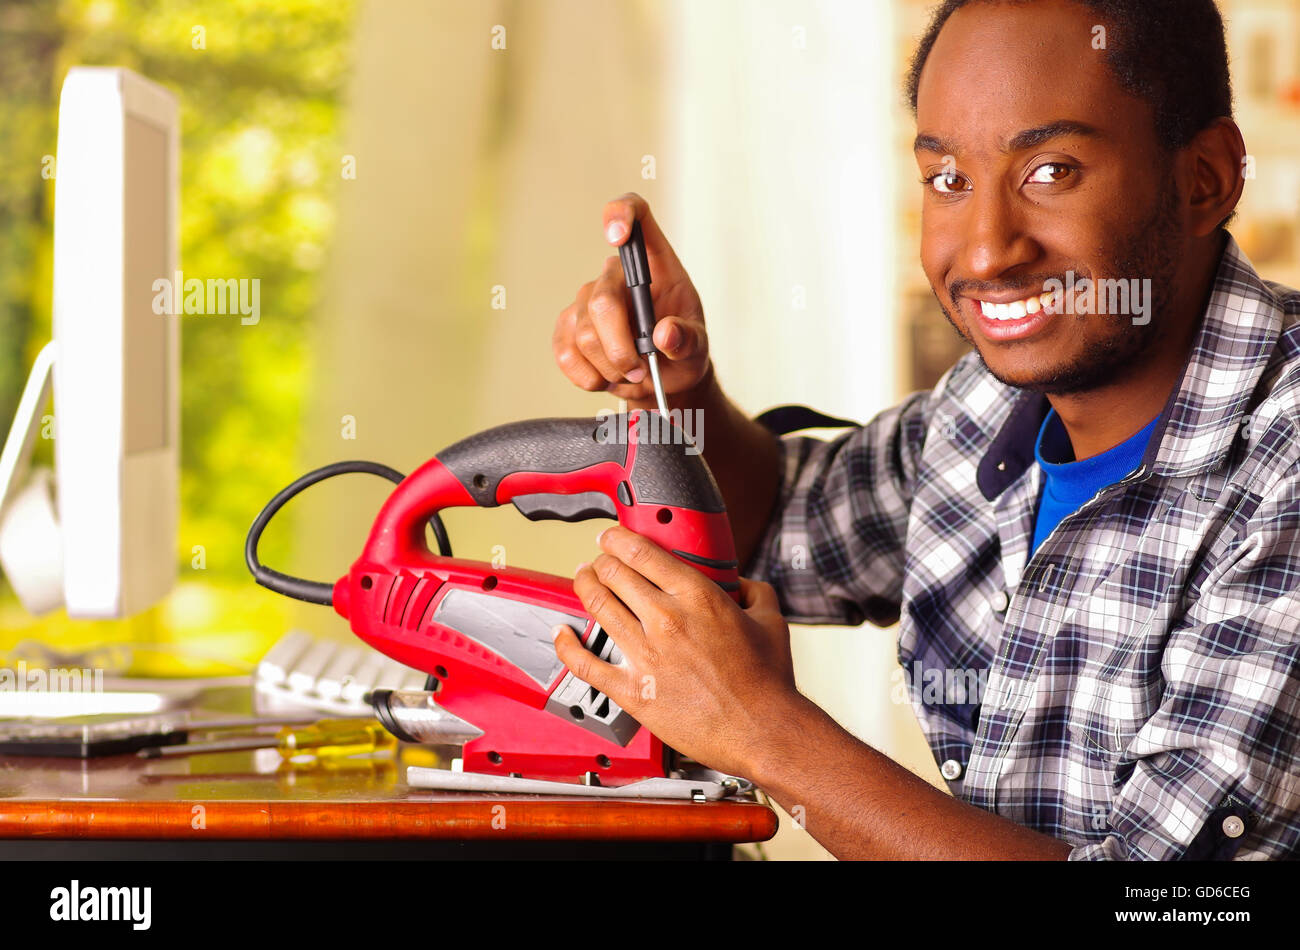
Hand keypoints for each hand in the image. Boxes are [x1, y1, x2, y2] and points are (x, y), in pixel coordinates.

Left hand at [551, 525, 797, 779]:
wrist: (762, 731)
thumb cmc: (767, 683)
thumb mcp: (772, 621)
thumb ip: (754, 593)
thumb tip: (742, 585)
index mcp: (697, 596)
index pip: (642, 553)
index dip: (618, 539)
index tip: (611, 538)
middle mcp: (666, 620)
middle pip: (615, 574)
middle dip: (601, 562)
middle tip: (598, 562)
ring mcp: (646, 655)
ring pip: (598, 606)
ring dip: (584, 587)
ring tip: (582, 581)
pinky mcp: (633, 690)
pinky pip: (585, 663)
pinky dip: (566, 645)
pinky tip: (562, 634)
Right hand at [553, 193, 711, 401]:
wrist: (664, 380)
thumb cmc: (682, 349)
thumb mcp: (697, 346)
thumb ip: (687, 339)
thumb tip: (665, 335)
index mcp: (655, 263)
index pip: (636, 214)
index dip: (622, 214)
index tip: (616, 235)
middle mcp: (617, 275)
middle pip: (602, 301)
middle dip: (620, 347)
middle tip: (640, 369)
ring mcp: (587, 300)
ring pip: (584, 334)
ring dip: (610, 366)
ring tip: (632, 374)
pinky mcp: (567, 328)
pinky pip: (565, 352)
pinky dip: (587, 375)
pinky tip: (604, 378)